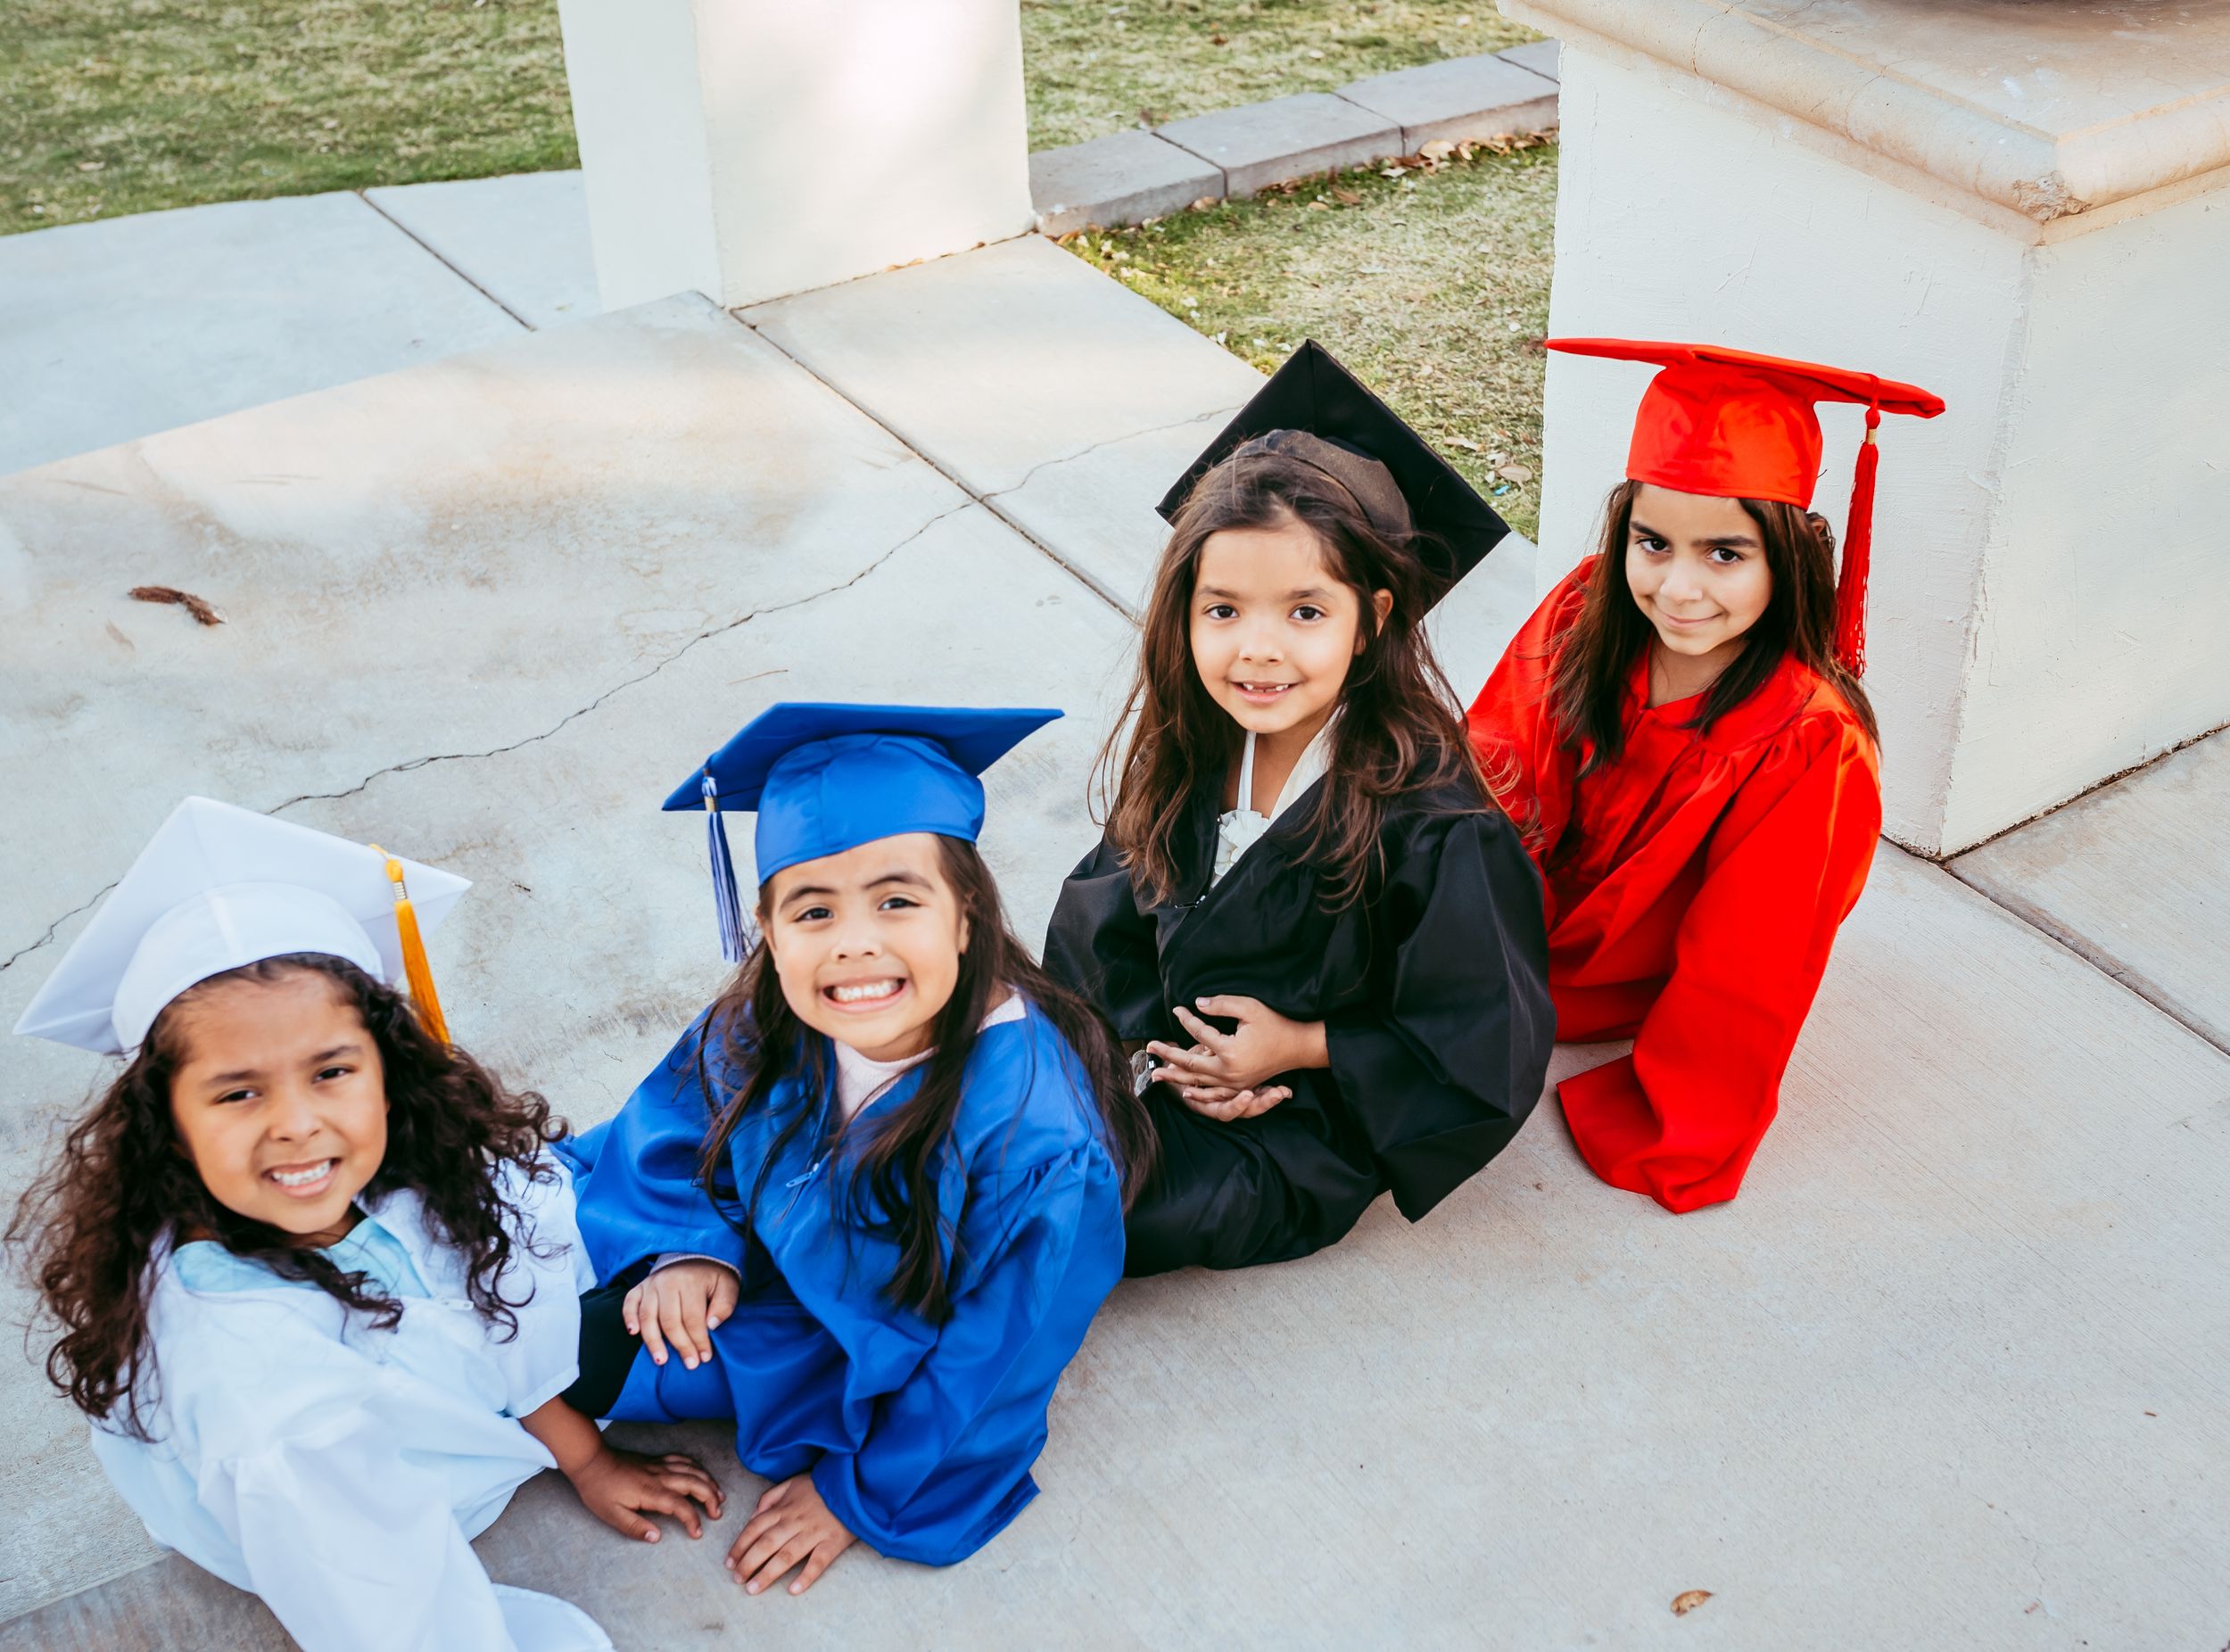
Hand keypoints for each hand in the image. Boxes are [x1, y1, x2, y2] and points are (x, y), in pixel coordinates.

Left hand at [568, 1444, 724, 1544]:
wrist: (592, 1461)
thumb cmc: (600, 1490)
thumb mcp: (611, 1515)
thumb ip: (635, 1528)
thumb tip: (656, 1538)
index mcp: (651, 1492)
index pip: (680, 1506)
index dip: (693, 1520)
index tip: (697, 1533)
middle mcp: (660, 1476)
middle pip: (695, 1483)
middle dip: (711, 1498)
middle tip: (717, 1513)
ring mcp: (660, 1465)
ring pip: (693, 1470)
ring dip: (709, 1482)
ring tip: (719, 1495)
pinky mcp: (656, 1460)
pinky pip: (683, 1459)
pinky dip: (697, 1466)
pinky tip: (701, 1473)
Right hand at [625, 1259, 739, 1369]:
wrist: (695, 1255)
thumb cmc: (712, 1276)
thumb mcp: (727, 1286)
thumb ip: (724, 1305)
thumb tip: (711, 1326)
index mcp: (690, 1282)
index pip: (693, 1318)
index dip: (699, 1340)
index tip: (704, 1358)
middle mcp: (668, 1282)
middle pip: (670, 1320)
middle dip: (680, 1345)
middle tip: (690, 1364)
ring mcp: (651, 1284)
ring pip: (648, 1316)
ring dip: (653, 1340)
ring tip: (661, 1360)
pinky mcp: (640, 1287)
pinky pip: (629, 1303)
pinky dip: (629, 1317)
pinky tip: (633, 1333)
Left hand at [726, 1473, 855, 1595]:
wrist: (854, 1483)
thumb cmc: (822, 1485)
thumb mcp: (793, 1482)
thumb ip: (771, 1497)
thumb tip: (754, 1515)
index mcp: (785, 1508)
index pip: (755, 1528)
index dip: (740, 1546)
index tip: (729, 1563)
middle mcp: (796, 1521)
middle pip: (766, 1544)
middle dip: (748, 1563)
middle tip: (737, 1580)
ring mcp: (814, 1532)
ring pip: (787, 1555)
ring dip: (768, 1573)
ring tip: (753, 1588)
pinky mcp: (833, 1542)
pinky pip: (818, 1561)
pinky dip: (806, 1576)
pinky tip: (793, 1590)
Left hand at [1146, 996, 1325, 1101]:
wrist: (1298, 1047)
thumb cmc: (1275, 1023)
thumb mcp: (1249, 1007)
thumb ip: (1220, 1005)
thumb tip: (1196, 1004)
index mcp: (1229, 1051)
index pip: (1200, 1034)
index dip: (1187, 1019)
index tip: (1177, 1009)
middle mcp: (1228, 1072)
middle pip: (1190, 1063)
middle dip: (1168, 1054)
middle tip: (1149, 1047)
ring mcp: (1233, 1083)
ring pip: (1197, 1080)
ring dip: (1175, 1076)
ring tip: (1155, 1073)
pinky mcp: (1238, 1087)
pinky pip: (1211, 1091)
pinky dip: (1195, 1089)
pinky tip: (1183, 1088)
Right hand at [1160, 1073, 1292, 1120]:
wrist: (1183, 1078)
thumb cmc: (1185, 1073)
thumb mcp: (1191, 1070)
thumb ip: (1200, 1062)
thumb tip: (1206, 1052)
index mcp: (1209, 1105)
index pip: (1225, 1111)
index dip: (1236, 1105)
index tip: (1248, 1095)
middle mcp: (1225, 1106)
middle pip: (1247, 1112)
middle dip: (1263, 1104)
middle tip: (1278, 1094)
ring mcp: (1236, 1101)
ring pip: (1255, 1108)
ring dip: (1270, 1101)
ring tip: (1283, 1093)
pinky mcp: (1246, 1094)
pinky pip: (1260, 1099)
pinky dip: (1272, 1096)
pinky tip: (1287, 1093)